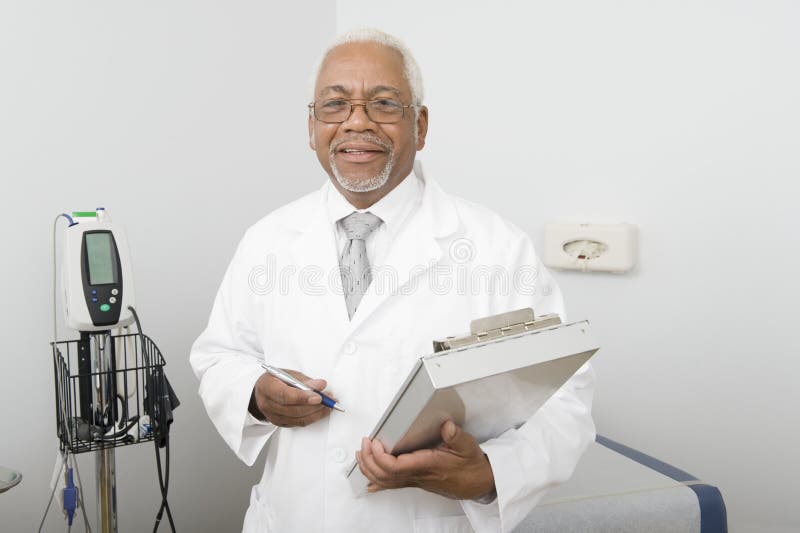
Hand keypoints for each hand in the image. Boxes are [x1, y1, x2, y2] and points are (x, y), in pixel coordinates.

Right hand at [249, 369, 331, 427]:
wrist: (261, 391)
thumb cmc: (275, 380)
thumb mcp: (287, 374)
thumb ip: (304, 380)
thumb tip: (321, 385)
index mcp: (267, 388)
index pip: (285, 396)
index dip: (303, 398)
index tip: (319, 396)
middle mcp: (268, 404)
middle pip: (293, 410)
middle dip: (315, 406)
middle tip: (329, 399)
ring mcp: (273, 416)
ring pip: (298, 419)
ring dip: (317, 413)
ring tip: (329, 405)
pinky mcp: (280, 423)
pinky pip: (298, 423)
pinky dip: (312, 418)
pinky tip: (320, 411)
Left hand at [356, 420, 494, 499]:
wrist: (478, 483)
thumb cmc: (472, 465)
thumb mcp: (468, 446)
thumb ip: (456, 436)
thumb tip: (447, 426)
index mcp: (428, 465)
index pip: (396, 466)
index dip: (380, 456)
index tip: (375, 442)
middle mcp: (419, 475)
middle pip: (385, 475)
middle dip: (369, 460)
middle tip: (365, 444)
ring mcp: (416, 480)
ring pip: (386, 481)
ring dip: (370, 469)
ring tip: (362, 455)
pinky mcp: (417, 482)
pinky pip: (393, 486)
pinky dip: (378, 483)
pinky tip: (371, 482)